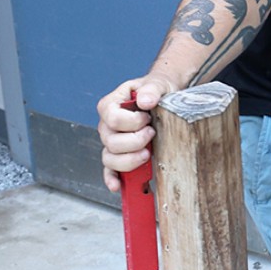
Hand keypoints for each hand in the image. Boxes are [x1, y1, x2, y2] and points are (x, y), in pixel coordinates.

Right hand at [96, 76, 176, 192]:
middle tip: (152, 133)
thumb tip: (146, 101)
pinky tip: (117, 186)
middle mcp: (107, 125)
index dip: (132, 122)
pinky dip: (112, 179)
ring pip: (110, 158)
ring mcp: (111, 142)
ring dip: (130, 160)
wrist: (163, 97)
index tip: (147, 118)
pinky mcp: (119, 154)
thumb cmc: (156, 90)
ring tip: (147, 153)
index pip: (112, 119)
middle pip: (111, 142)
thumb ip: (151, 89)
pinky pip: (109, 170)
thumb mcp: (157, 83)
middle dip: (135, 141)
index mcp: (110, 105)